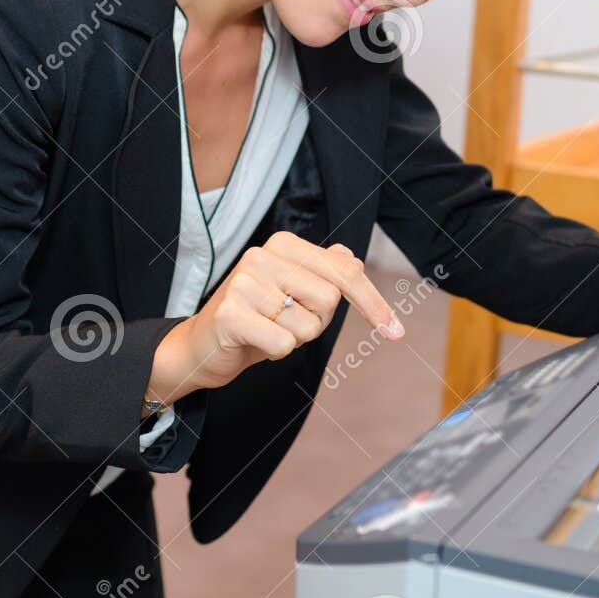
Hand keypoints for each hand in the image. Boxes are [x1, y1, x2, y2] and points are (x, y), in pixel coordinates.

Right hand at [148, 232, 402, 403]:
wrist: (203, 346)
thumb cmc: (256, 318)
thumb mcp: (295, 294)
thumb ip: (324, 272)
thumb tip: (352, 258)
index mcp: (283, 244)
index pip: (345, 272)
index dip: (374, 304)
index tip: (396, 331)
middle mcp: (262, 255)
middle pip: (329, 300)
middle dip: (315, 323)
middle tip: (285, 323)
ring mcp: (243, 282)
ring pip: (307, 326)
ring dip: (293, 339)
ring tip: (266, 331)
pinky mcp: (230, 313)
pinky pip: (284, 343)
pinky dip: (276, 352)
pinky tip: (254, 343)